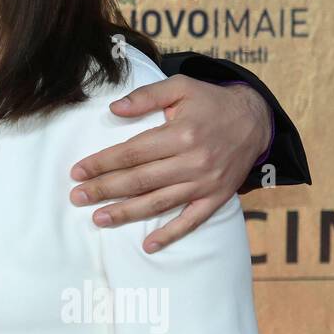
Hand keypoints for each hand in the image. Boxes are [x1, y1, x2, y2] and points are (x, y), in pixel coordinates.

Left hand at [68, 76, 271, 252]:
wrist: (257, 121)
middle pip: (140, 180)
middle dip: (104, 189)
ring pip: (159, 202)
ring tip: (98, 219)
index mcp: (180, 134)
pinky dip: (170, 235)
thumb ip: (146, 96)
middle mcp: (193, 161)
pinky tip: (148, 246)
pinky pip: (191, 221)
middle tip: (77, 197)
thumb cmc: (211, 102)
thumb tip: (113, 109)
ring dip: (126, 213)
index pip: (132, 153)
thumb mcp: (181, 87)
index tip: (77, 172)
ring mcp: (205, 183)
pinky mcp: (216, 198)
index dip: (102, 163)